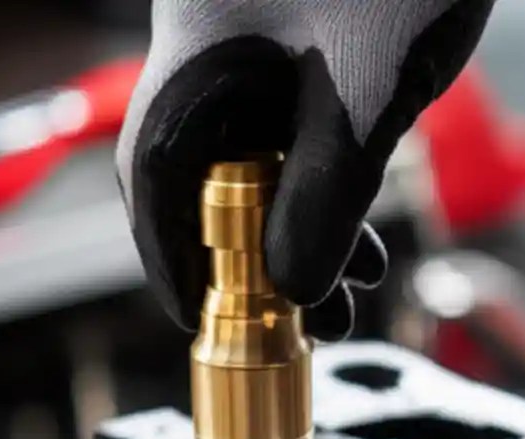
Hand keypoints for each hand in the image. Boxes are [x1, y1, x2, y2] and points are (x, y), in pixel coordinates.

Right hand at [116, 0, 498, 340]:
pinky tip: (368, 215)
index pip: (154, 170)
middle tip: (309, 319)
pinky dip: (326, 178)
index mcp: (199, 49)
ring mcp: (258, 37)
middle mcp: (214, 44)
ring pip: (258, 153)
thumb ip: (328, 196)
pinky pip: (296, 123)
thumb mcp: (370, 91)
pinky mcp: (304, 33)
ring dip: (302, 224)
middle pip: (206, 170)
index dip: (170, 254)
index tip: (199, 318)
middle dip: (255, 255)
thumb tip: (299, 289)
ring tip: (361, 282)